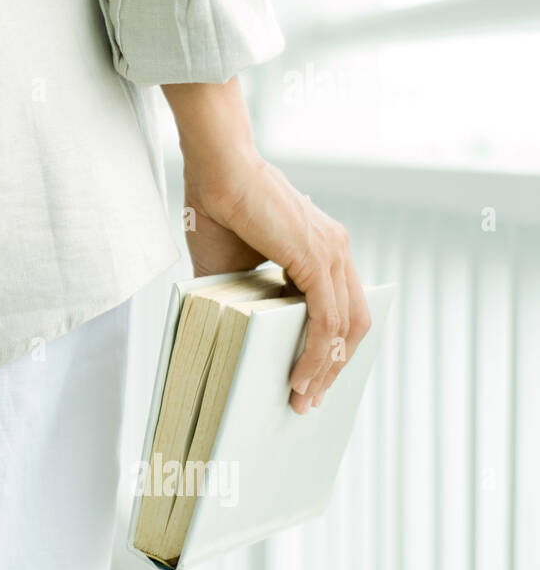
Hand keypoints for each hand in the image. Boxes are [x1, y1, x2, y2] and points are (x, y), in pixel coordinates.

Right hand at [162, 77, 368, 414]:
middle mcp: (337, 250)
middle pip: (354, 324)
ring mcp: (332, 253)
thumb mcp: (227, 265)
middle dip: (332, 368)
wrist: (215, 168)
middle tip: (308, 400)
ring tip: (301, 399)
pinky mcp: (317, 259)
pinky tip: (298, 378)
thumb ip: (237, 296)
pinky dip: (316, 354)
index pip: (342, 307)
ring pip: (345, 328)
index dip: (331, 347)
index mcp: (321, 248)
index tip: (313, 378)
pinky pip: (328, 321)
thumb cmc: (216, 206)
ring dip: (325, 370)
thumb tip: (224, 333)